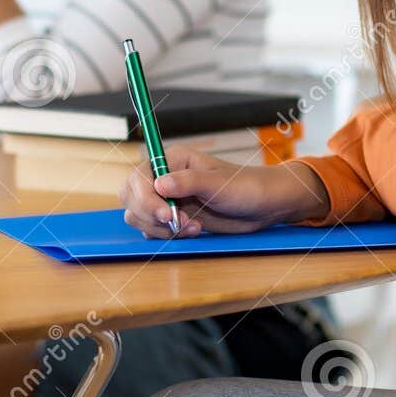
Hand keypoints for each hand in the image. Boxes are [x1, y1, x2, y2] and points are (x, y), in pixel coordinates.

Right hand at [119, 148, 329, 239]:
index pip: (139, 177)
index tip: (166, 216)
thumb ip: (188, 183)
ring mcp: (168, 200)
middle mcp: (165, 178)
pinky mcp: (174, 218)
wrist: (263, 206)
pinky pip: (153, 229)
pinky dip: (167, 236)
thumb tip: (159, 184)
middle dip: (150, 215)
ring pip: (139, 216)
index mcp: (171, 160)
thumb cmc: (245, 186)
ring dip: (161, 229)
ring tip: (193, 227)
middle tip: (179, 224)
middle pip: (132, 197)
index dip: (145, 198)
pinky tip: (193, 231)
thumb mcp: (218, 183)